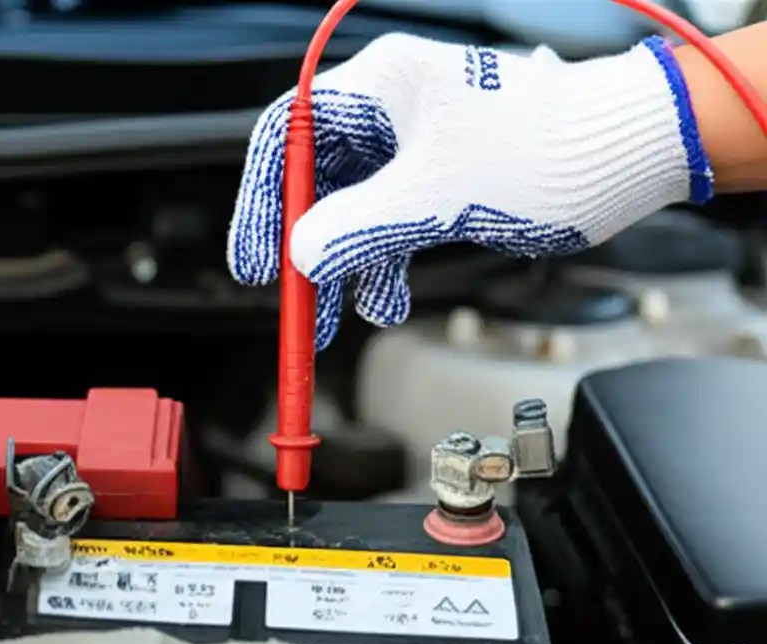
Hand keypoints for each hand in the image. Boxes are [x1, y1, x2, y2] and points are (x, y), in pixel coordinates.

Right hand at [227, 33, 712, 347]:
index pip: (284, 135)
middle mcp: (390, 107)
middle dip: (302, 245)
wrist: (626, 153)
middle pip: (313, 178)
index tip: (255, 259)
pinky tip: (384, 300)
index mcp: (380, 85)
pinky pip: (387, 222)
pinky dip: (379, 263)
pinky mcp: (438, 174)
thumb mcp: (436, 196)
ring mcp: (414, 142)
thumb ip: (356, 228)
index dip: (259, 201)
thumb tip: (300, 256)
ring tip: (338, 320)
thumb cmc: (548, 146)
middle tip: (292, 298)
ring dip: (342, 265)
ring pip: (350, 207)